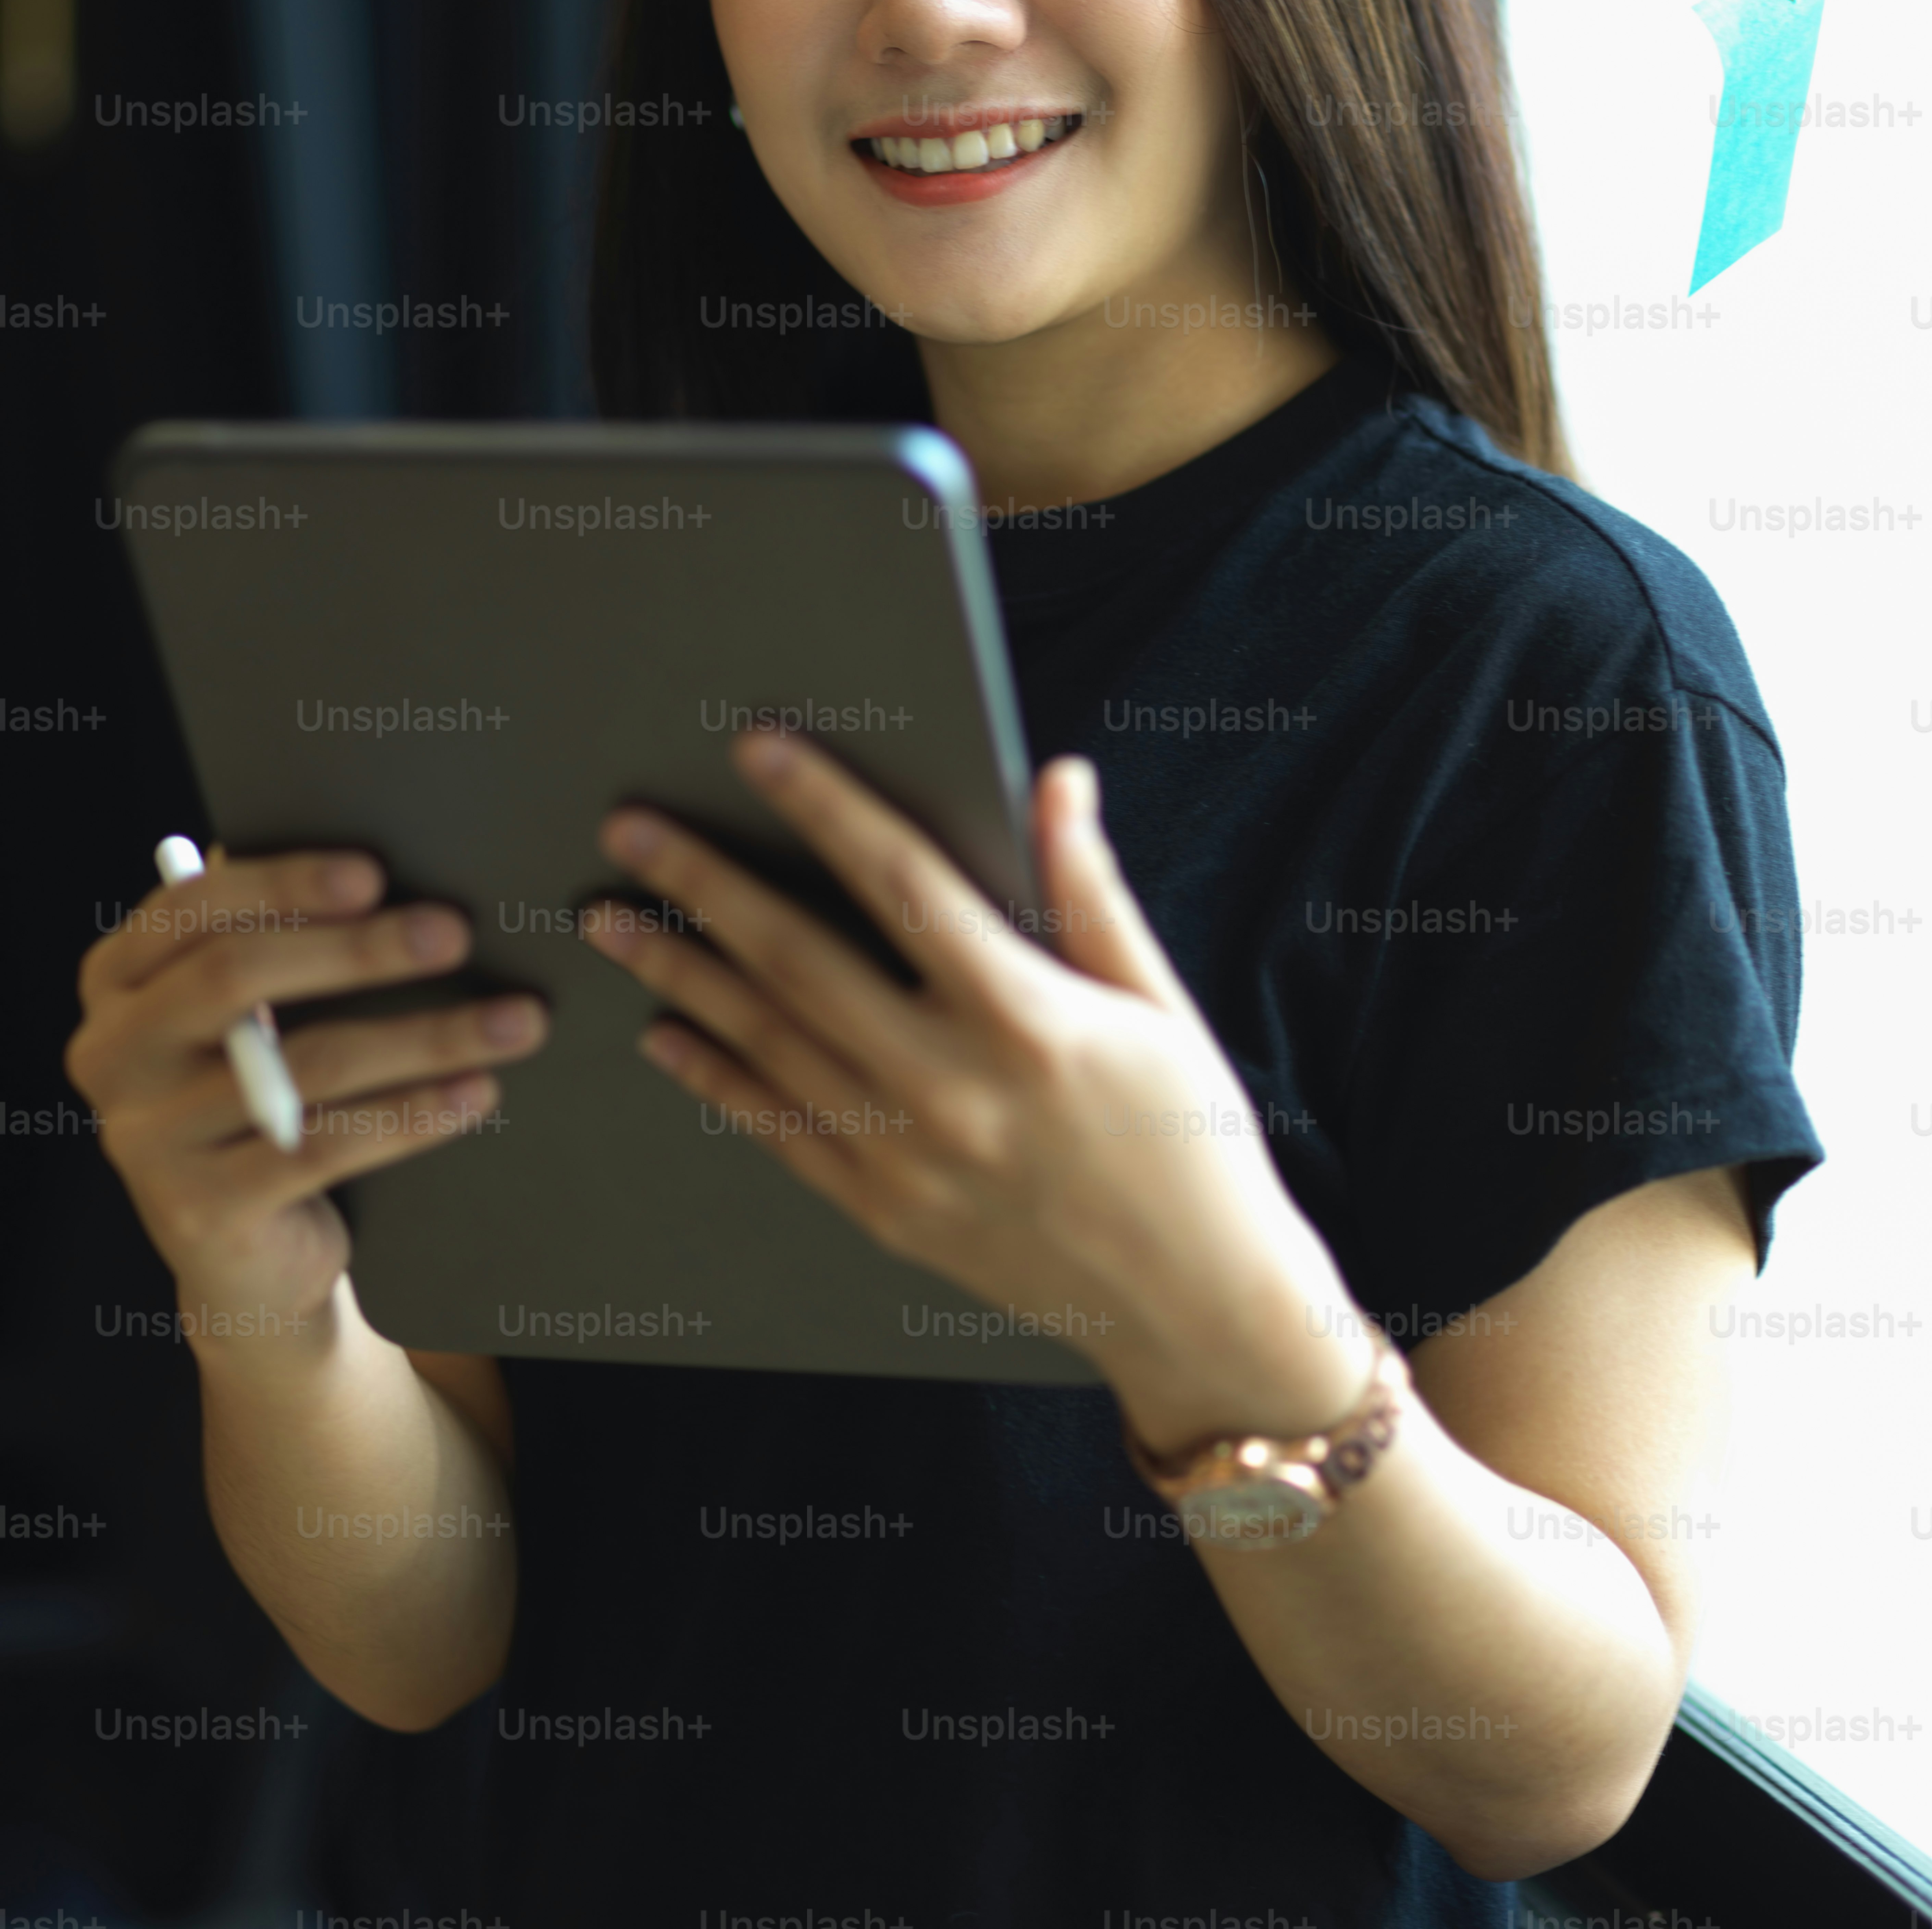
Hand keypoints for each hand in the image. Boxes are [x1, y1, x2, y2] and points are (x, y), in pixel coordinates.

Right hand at [67, 847, 547, 1343]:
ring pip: (303, 1066)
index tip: (375, 873)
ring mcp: (147, 1140)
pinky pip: (324, 1147)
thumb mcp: (250, 1021)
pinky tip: (478, 1092)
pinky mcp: (202, 1210)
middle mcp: (114, 1055)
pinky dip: (412, 1114)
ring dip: (422, 1037)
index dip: (282, 884)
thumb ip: (275, 944)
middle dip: (357, 949)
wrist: (247, 1254)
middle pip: (236, 976)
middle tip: (455, 933)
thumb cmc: (262, 1097)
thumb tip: (383, 867)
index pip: (190, 908)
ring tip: (514, 1020)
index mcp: (119, 984)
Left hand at [587, 732, 1371, 1447]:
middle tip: (629, 830)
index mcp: (1028, 1019)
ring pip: (769, 1045)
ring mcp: (909, 1160)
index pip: (903, 882)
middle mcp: (953, 1087)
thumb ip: (1090, 890)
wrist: (1195, 1306)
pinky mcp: (887, 1216)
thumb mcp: (1157, 1003)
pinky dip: (716, 1080)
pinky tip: (665, 1036)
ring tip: (613, 921)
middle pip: (801, 961)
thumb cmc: (1190, 1138)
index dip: (827, 806)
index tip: (758, 748)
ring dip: (682, 976)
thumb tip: (1057, 778)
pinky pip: (779, 1133)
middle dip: (706, 886)